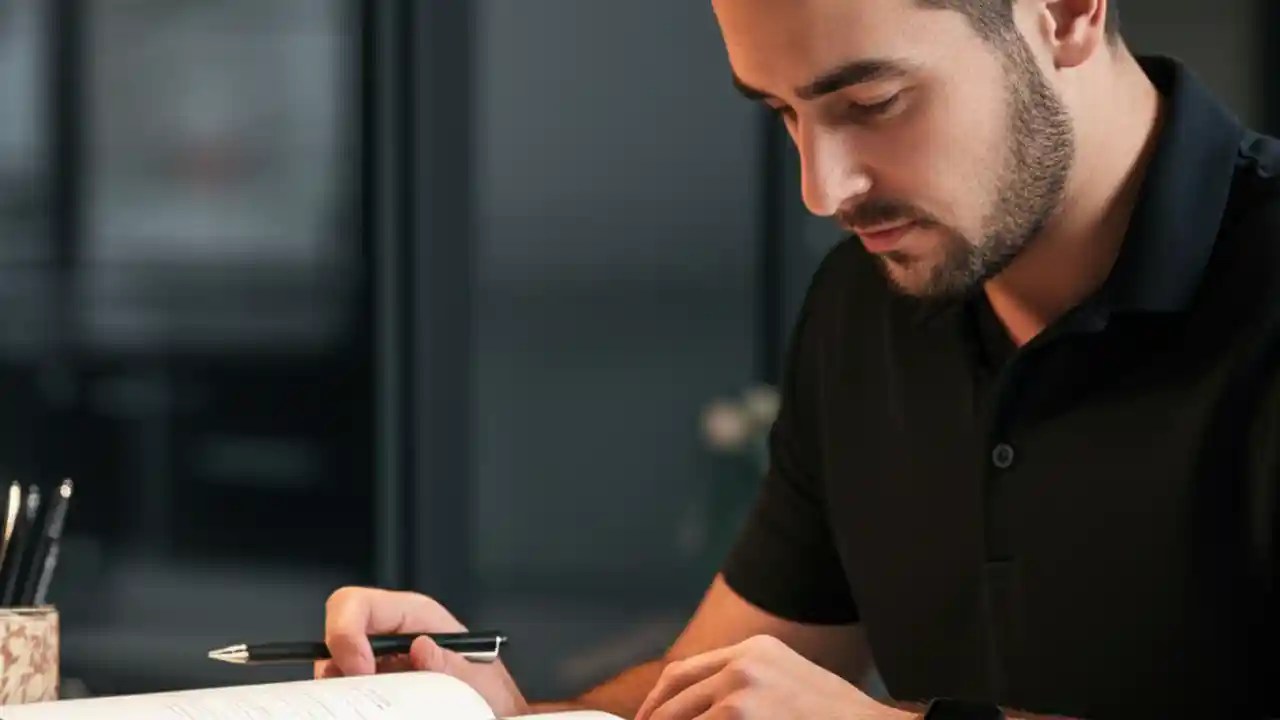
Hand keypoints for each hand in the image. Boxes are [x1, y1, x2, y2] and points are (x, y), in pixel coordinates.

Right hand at [316, 586, 529, 716]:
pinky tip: (369, 714)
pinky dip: (347, 705)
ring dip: (342, 691)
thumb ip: (452, 663)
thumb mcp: (479, 678)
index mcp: (415, 617)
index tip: (358, 670)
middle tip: (356, 699)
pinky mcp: (373, 687)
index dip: (346, 632)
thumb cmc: (487, 691)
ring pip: (333, 668)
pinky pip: (343, 692)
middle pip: (336, 636)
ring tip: (370, 709)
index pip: (358, 604)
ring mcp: (377, 662)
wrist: (492, 716)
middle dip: (338, 668)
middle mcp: (389, 635)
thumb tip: (421, 647)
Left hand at [635, 634, 913, 719]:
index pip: (684, 673)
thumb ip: (744, 689)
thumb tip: (706, 710)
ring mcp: (739, 693)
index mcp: (754, 651)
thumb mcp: (788, 684)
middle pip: (673, 697)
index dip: (658, 702)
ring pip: (681, 719)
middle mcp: (743, 665)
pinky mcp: (738, 718)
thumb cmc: (836, 719)